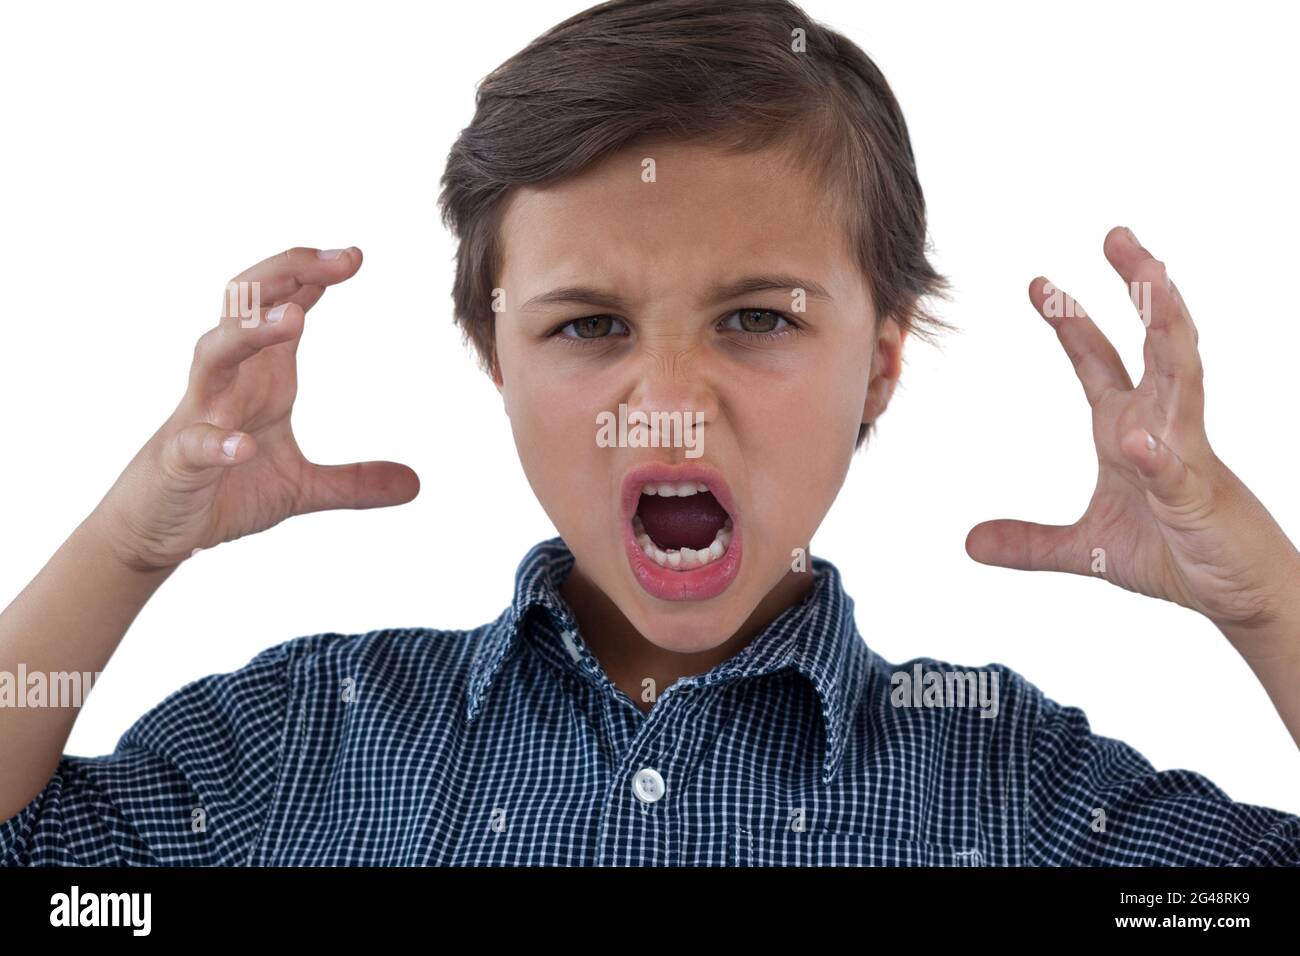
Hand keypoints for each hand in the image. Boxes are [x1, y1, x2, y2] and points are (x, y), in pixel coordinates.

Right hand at [94, 246, 419, 571]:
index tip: (354, 254)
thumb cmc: (222, 491)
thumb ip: (355, 482)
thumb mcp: (300, 488)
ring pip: (215, 353)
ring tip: (292, 320)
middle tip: (336, 260)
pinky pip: (194, 444)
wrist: (156, 531)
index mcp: (259, 376)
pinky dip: (217, 442)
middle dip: (287, 275)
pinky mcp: (179, 462)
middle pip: (245, 305)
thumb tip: (415, 484)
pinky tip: (242, 445)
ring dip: (250, 333)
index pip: (281, 306)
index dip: (313, 276)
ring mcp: (199, 416)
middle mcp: (227, 381)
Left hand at [966, 226, 1299, 654]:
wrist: (1234, 594)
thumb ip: (1030, 542)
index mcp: (1127, 426)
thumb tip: (970, 542)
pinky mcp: (1197, 497)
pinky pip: (1174, 469)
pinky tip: (1139, 440)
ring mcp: (1183, 454)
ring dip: (1167, 326)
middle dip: (1137, 286)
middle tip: (1116, 235)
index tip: (1038, 282)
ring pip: (1181, 374)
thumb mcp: (1086, 548)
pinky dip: (1158, 454)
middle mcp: (1160, 424)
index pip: (1097, 359)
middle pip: (1152, 339)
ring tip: (1153, 282)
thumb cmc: (1174, 556)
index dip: (1070, 318)